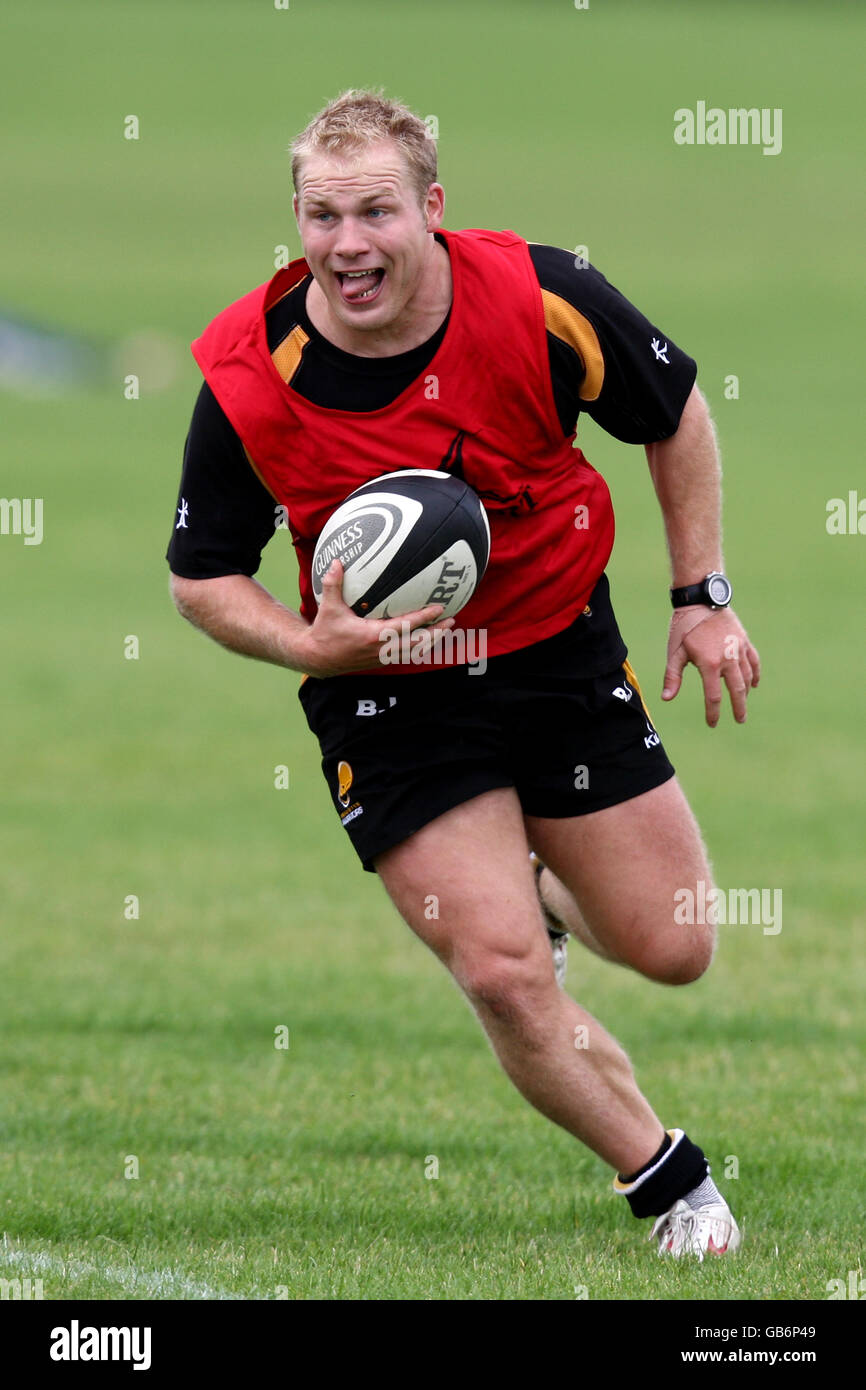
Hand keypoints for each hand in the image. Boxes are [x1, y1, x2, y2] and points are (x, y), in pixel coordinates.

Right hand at [299, 559, 455, 677]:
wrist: (318, 658)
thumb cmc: (324, 632)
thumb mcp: (328, 607)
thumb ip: (333, 584)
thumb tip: (336, 561)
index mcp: (373, 635)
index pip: (405, 626)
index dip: (424, 617)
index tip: (439, 608)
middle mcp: (381, 649)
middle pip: (417, 643)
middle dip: (436, 632)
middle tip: (452, 620)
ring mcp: (382, 657)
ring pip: (414, 652)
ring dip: (432, 642)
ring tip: (446, 630)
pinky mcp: (380, 662)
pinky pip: (406, 656)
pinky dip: (419, 648)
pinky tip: (427, 640)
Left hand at [661, 607, 760, 725]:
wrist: (702, 599)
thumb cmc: (684, 626)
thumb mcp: (675, 652)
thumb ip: (672, 676)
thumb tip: (666, 698)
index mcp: (709, 664)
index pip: (714, 697)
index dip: (713, 713)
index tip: (712, 724)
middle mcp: (728, 659)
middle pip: (737, 690)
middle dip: (739, 708)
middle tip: (740, 720)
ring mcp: (738, 649)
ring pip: (747, 676)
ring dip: (746, 692)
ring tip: (743, 703)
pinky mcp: (743, 640)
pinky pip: (753, 661)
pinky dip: (755, 673)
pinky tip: (754, 683)